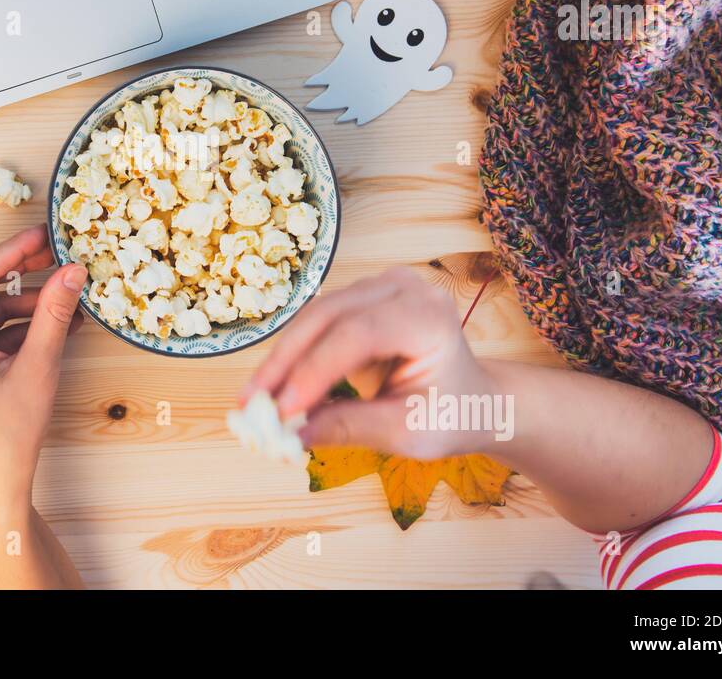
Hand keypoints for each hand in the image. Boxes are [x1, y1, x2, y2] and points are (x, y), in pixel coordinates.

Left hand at [0, 225, 86, 513]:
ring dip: (21, 300)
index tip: (47, 233)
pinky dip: (13, 324)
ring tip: (64, 299)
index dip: (16, 248)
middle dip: (19, 269)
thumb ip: (54, 313)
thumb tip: (72, 271)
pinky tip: (49, 325)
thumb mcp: (38, 366)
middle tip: (56, 255)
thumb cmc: (8, 434)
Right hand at [244, 267, 498, 458]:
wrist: (472, 397)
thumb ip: (349, 427)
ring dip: (281, 360)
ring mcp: (380, 286)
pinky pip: (315, 323)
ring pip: (313, 317)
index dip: (313, 371)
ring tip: (253, 401)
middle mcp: (404, 288)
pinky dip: (292, 356)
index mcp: (429, 316)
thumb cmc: (450, 413)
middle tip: (249, 405)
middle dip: (284, 363)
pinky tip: (273, 387)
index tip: (279, 412)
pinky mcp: (360, 297)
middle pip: (327, 317)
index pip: (358, 334)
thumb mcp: (407, 431)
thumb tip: (288, 435)